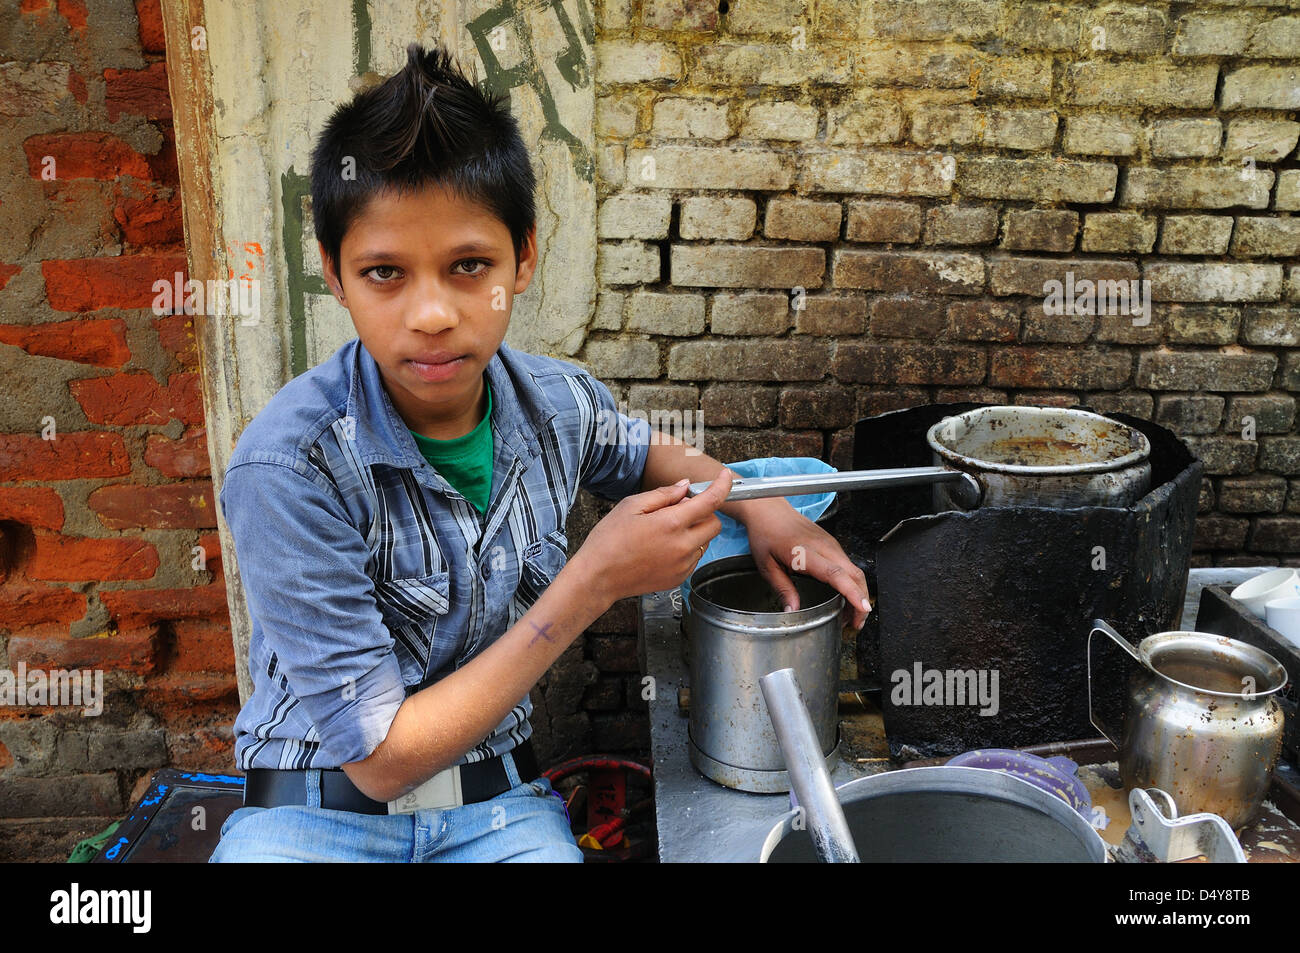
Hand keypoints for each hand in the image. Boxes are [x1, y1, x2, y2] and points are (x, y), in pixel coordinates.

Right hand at [569, 468, 733, 606]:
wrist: (598, 578)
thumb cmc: (609, 541)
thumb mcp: (631, 506)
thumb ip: (663, 495)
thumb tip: (685, 486)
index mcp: (671, 524)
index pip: (711, 501)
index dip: (722, 485)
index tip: (725, 477)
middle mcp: (682, 546)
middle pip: (714, 523)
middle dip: (703, 513)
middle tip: (679, 510)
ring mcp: (682, 565)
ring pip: (705, 542)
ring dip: (694, 532)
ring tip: (663, 532)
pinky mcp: (679, 578)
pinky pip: (694, 558)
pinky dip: (686, 549)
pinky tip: (661, 548)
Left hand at [740, 501, 871, 629]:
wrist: (769, 510)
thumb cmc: (766, 534)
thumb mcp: (767, 566)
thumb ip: (782, 589)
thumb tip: (792, 611)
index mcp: (805, 552)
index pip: (835, 574)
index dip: (852, 593)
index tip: (863, 608)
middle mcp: (824, 546)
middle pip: (854, 574)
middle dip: (860, 601)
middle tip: (855, 624)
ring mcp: (831, 544)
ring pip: (855, 570)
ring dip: (858, 593)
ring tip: (849, 616)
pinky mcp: (832, 544)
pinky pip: (848, 565)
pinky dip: (852, 583)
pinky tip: (844, 597)